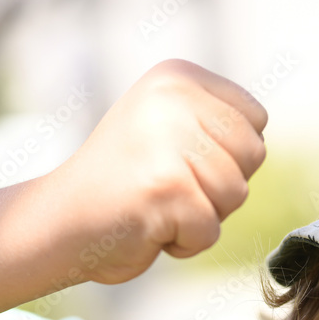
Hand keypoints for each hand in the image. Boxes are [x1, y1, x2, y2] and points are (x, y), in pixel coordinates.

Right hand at [48, 58, 267, 283]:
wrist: (59, 222)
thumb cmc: (123, 183)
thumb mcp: (167, 126)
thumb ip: (214, 124)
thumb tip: (259, 142)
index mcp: (177, 76)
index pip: (255, 119)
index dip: (230, 155)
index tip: (181, 160)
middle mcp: (173, 99)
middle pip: (253, 155)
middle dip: (221, 186)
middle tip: (168, 187)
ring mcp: (168, 144)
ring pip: (236, 195)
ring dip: (202, 215)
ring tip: (157, 204)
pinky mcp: (166, 189)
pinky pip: (210, 231)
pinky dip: (185, 243)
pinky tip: (149, 227)